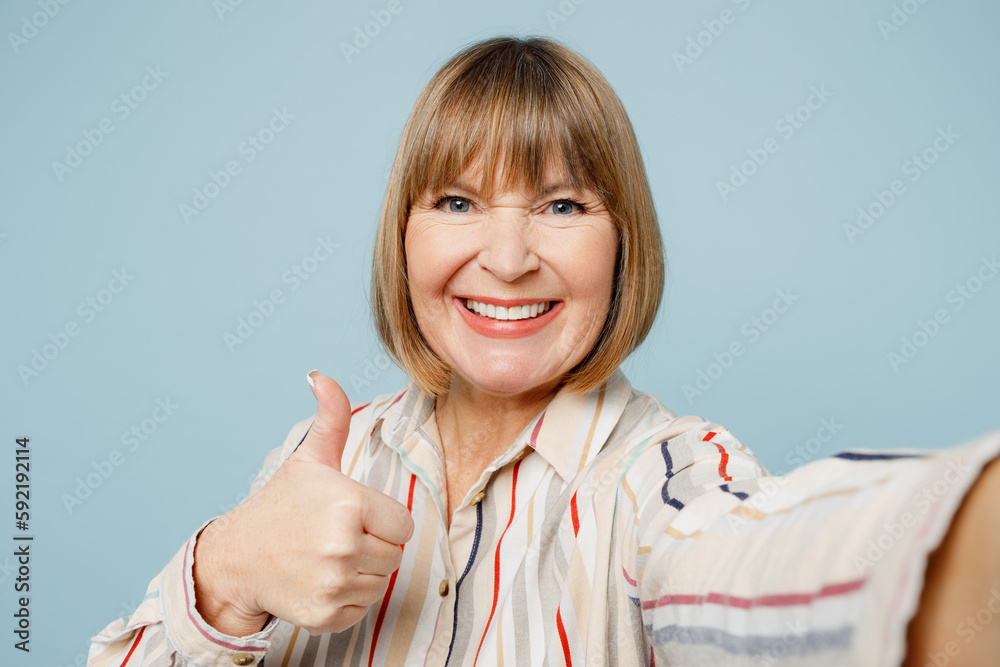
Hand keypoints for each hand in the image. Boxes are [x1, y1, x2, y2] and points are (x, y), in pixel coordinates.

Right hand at [193, 371, 414, 636]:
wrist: (235, 559)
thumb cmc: (279, 506)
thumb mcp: (309, 460)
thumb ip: (330, 418)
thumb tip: (322, 376)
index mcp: (349, 504)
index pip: (403, 524)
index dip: (382, 519)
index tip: (355, 515)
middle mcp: (343, 545)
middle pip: (395, 554)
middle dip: (374, 545)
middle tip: (338, 536)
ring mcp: (334, 583)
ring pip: (382, 581)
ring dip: (362, 572)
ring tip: (329, 556)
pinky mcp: (326, 615)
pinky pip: (363, 607)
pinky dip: (347, 598)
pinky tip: (321, 580)